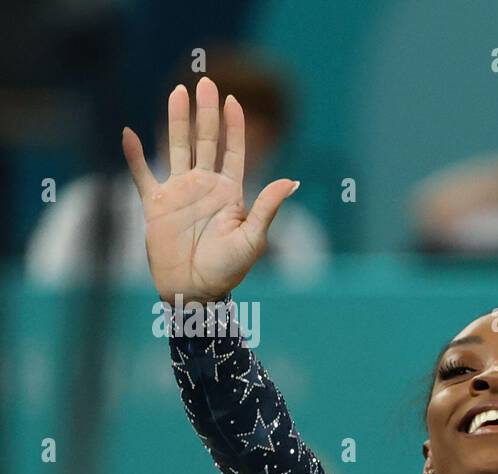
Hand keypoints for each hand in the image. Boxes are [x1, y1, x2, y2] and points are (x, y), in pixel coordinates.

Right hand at [121, 77, 298, 302]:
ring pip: (177, 147)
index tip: (234, 101)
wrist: (195, 290)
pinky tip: (128, 133)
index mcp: (229, 193)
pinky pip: (142, 174)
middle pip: (205, 141)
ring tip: (178, 92)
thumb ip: (267, 207)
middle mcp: (204, 187)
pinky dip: (134, 155)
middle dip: (206, 113)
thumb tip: (292, 181)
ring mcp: (179, 193)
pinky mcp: (155, 204)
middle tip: (206, 81)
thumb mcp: (253, 239)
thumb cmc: (228, 270)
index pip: (233, 151)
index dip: (234, 127)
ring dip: (176, 120)